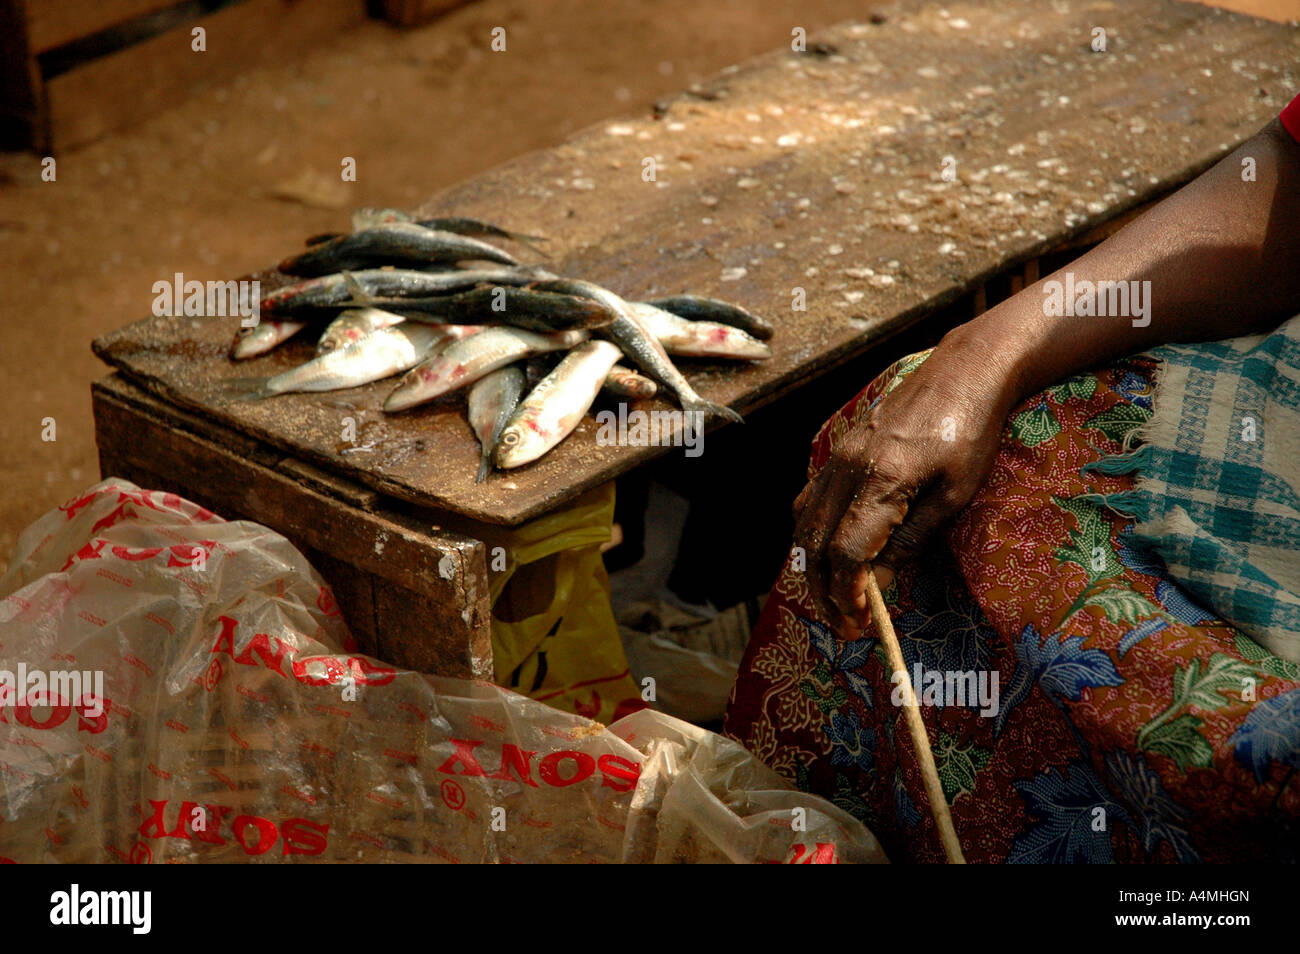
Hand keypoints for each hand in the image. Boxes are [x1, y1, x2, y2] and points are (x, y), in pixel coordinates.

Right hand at [792, 327, 1019, 637]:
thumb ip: (913, 538)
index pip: (847, 552)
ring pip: (803, 523)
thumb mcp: (956, 493)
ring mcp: (838, 457)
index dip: (848, 594)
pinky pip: (809, 500)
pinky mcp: (839, 450)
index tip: (861, 622)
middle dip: (824, 591)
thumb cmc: (972, 432)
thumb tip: (879, 581)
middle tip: (844, 623)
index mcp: (883, 480)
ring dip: (811, 567)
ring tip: (833, 596)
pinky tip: (829, 551)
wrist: (963, 371)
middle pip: (814, 544)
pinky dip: (811, 534)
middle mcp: (848, 468)